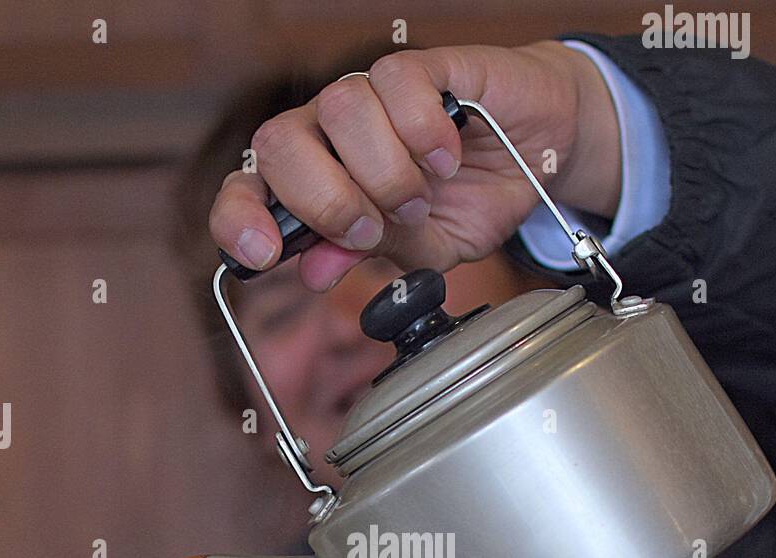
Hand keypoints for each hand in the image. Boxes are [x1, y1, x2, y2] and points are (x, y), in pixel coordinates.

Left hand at [209, 42, 620, 290]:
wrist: (534, 153)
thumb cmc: (472, 197)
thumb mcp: (423, 251)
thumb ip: (370, 258)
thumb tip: (315, 271)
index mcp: (317, 181)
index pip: (249, 188)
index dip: (240, 218)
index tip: (263, 252)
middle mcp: (330, 132)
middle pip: (280, 143)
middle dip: (327, 201)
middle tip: (374, 229)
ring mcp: (370, 95)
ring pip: (340, 110)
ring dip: (385, 172)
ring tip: (422, 196)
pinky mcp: (419, 67)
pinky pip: (395, 85)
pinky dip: (422, 133)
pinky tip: (447, 155)